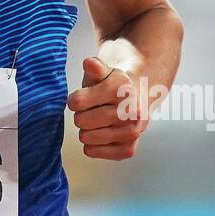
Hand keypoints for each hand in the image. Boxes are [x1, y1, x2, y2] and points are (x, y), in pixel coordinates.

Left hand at [67, 41, 147, 160]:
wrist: (139, 96)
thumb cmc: (114, 84)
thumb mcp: (104, 71)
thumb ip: (95, 67)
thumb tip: (89, 63)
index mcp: (122, 89)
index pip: (76, 102)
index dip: (74, 100)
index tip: (82, 97)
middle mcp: (130, 112)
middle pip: (80, 121)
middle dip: (81, 114)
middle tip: (92, 110)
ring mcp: (131, 132)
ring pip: (86, 138)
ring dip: (86, 130)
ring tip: (97, 121)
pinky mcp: (129, 149)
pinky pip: (93, 152)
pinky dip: (92, 145)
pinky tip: (100, 133)